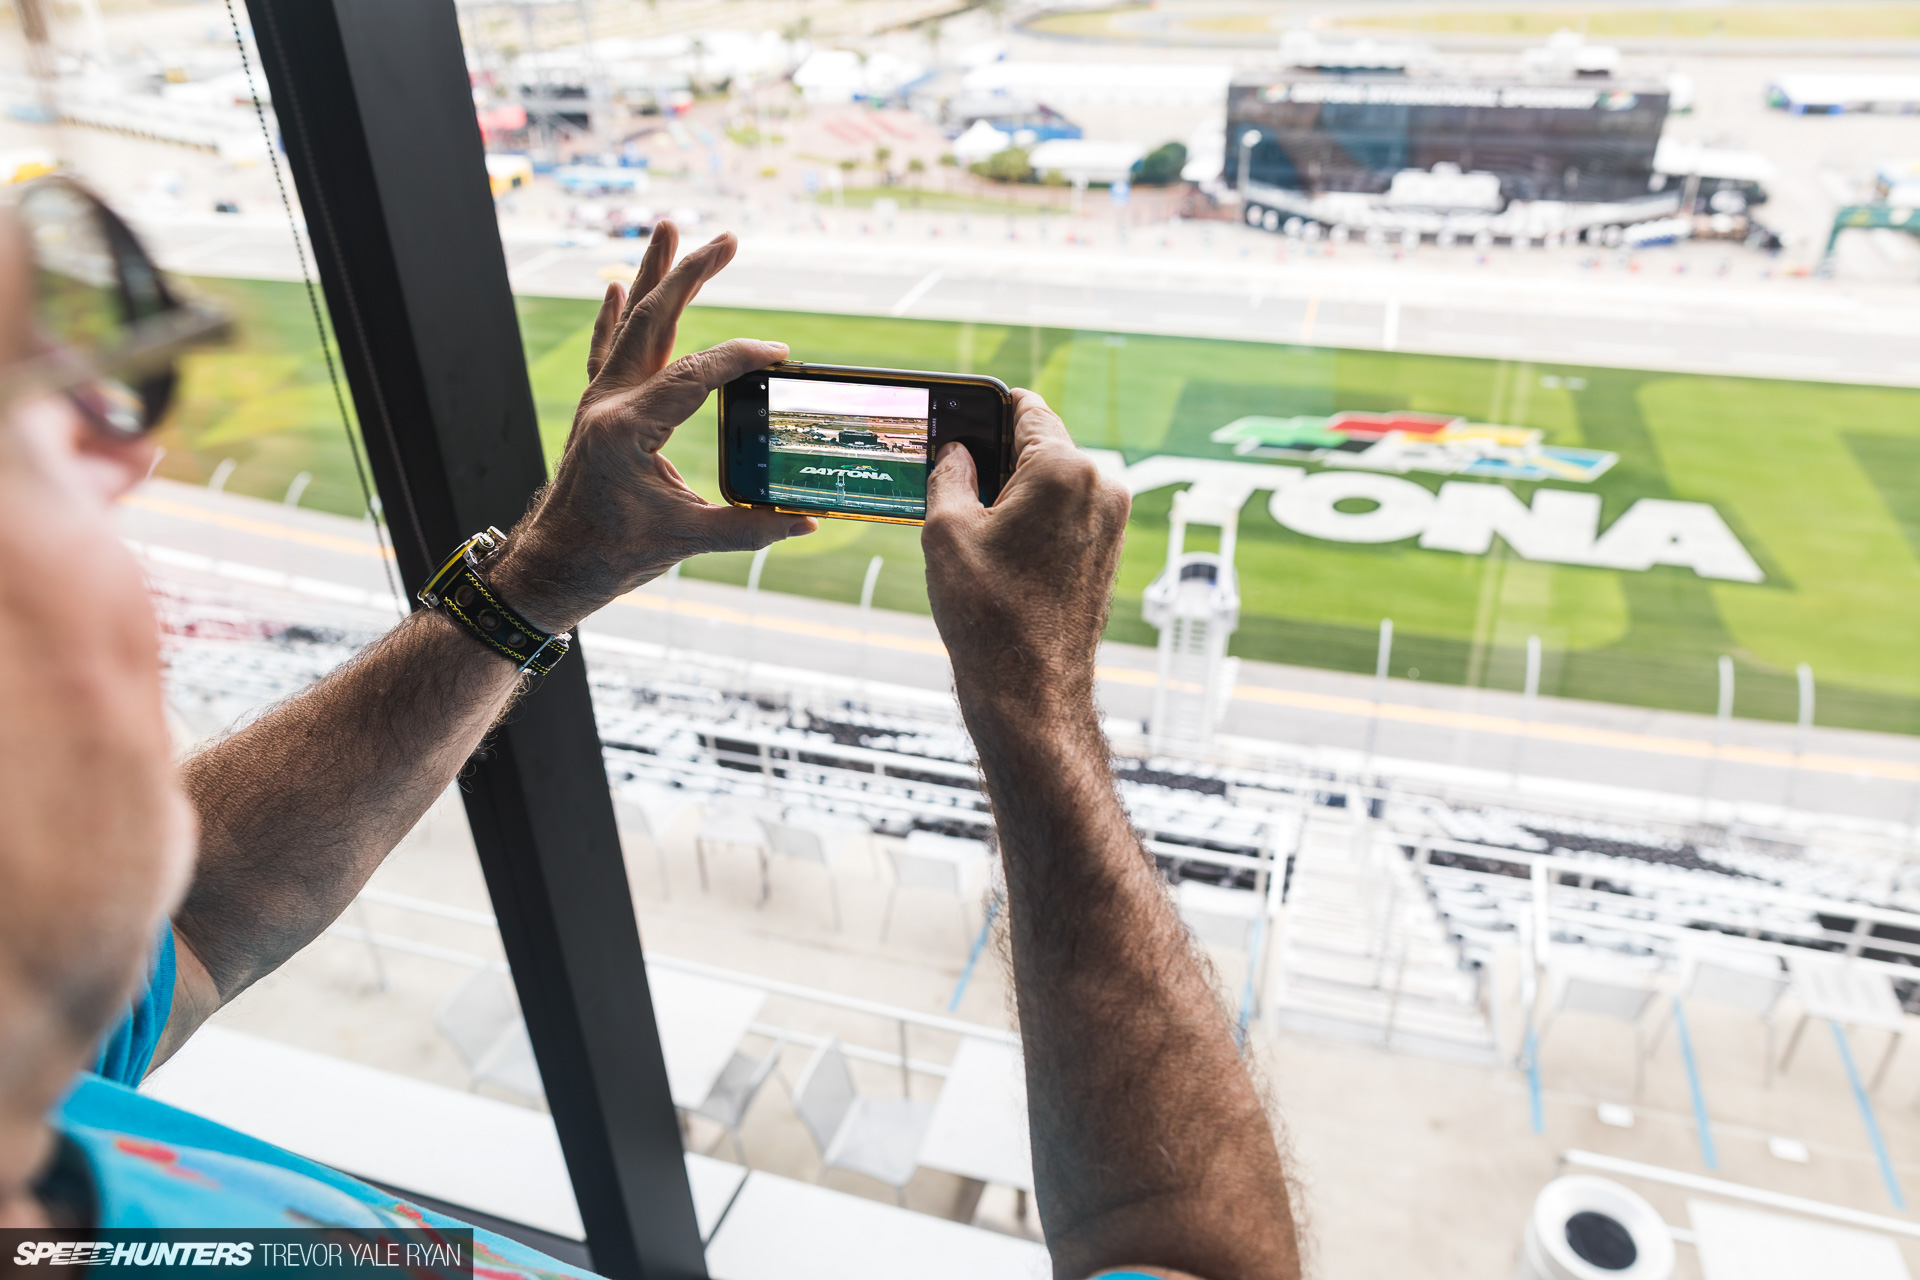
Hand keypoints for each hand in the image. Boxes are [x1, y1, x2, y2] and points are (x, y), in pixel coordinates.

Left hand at [491, 222, 814, 631]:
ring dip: (652, 274)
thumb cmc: (610, 557)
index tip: (780, 354)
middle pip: (654, 322)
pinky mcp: (594, 411)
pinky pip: (605, 350)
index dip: (739, 358)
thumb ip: (749, 529)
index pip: (693, 375)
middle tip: (726, 238)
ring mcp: (597, 402)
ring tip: (671, 227)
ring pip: (630, 324)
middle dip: (690, 274)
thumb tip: (807, 520)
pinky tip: (617, 283)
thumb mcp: (685, 542)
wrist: (551, 568)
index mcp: (627, 430)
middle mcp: (608, 404)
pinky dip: (613, 315)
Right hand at [922, 389, 1129, 720]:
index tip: (962, 420)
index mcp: (1064, 468)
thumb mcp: (946, 531)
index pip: (1026, 409)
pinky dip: (1038, 522)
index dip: (988, 411)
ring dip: (1018, 494)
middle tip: (956, 482)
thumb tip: (956, 452)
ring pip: (1056, 484)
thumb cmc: (989, 615)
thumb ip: (949, 474)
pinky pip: (1069, 516)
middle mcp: (1102, 487)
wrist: (1030, 691)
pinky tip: (1003, 554)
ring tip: (976, 529)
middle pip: (1042, 447)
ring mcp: (1113, 523)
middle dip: (1000, 459)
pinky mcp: (1110, 553)